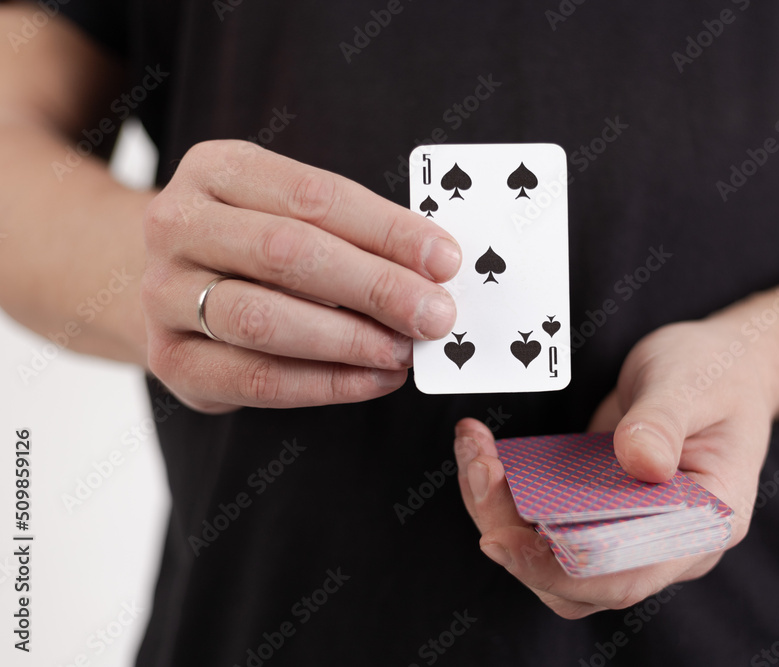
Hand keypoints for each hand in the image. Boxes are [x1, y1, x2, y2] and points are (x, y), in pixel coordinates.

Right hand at [141, 140, 461, 412]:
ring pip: (263, 319)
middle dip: (374, 286)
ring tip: (404, 351)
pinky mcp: (170, 360)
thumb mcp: (291, 212)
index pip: (314, 196)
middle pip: (286, 253)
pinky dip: (325, 383)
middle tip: (435, 314)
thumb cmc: (254, 242)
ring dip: (349, 340)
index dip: (386, 230)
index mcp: (216, 169)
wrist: (171, 284)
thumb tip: (435, 269)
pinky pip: (256, 378)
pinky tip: (375, 380)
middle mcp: (177, 224)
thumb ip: (353, 231)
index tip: (445, 260)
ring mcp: (162, 293)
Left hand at [454, 318, 778, 617]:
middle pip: (576, 580)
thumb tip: (640, 463)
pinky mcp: (597, 509)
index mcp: (703, 524)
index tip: (504, 537)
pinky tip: (485, 452)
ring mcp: (628, 529)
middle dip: (514, 538)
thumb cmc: (716, 374)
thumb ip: (663, 421)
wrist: (717, 363)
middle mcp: (663, 542)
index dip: (560, 569)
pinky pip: (543, 526)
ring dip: (500, 515)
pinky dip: (505, 496)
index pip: (626, 575)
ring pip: (550, 560)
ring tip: (476, 455)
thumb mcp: (692, 383)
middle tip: (480, 472)